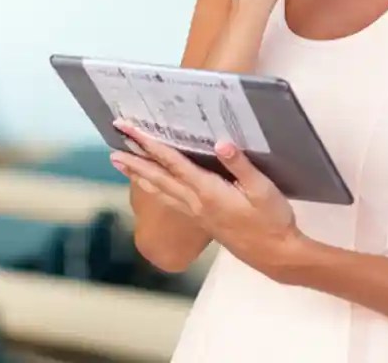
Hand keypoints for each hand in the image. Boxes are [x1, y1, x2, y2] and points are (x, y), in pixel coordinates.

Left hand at [110, 119, 306, 282]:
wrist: (275, 256)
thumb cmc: (272, 221)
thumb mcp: (263, 190)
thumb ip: (241, 166)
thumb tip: (220, 143)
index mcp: (208, 191)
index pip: (172, 162)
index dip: (148, 144)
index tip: (129, 131)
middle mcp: (195, 202)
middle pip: (158, 177)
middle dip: (134, 160)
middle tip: (112, 148)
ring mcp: (196, 213)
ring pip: (160, 191)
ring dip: (138, 175)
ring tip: (120, 163)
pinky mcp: (200, 220)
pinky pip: (169, 200)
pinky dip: (154, 189)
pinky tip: (150, 186)